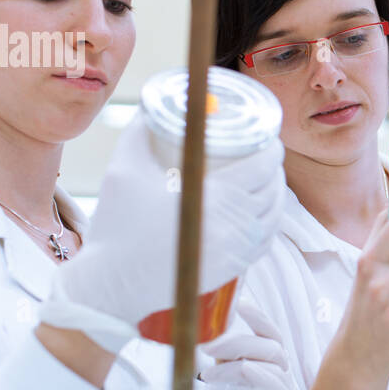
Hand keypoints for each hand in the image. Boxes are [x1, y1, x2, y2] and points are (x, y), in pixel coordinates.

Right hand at [38, 112, 284, 351]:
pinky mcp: (232, 269)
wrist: (113, 285)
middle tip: (263, 153)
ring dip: (275, 194)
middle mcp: (235, 225)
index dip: (270, 147)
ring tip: (265, 180)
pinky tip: (261, 212)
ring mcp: (237, 251)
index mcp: (217, 196)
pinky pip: (264, 242)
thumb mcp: (124, 168)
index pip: (263, 165)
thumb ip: (140, 130)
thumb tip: (151, 105)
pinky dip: (268, 223)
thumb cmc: (117, 226)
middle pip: (273, 189)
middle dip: (273, 168)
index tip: (266, 136)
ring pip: (273, 217)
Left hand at [198, 296, 300, 389]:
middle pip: (271, 346)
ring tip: (211, 374)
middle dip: (238, 340)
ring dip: (241, 361)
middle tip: (207, 346)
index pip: (270, 335)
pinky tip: (246, 371)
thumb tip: (192, 339)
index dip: (258, 318)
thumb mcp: (216, 388)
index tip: (239, 304)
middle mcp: (279, 378)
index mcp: (265, 367)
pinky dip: (263, 376)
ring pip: (276, 363)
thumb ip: (214, 365)